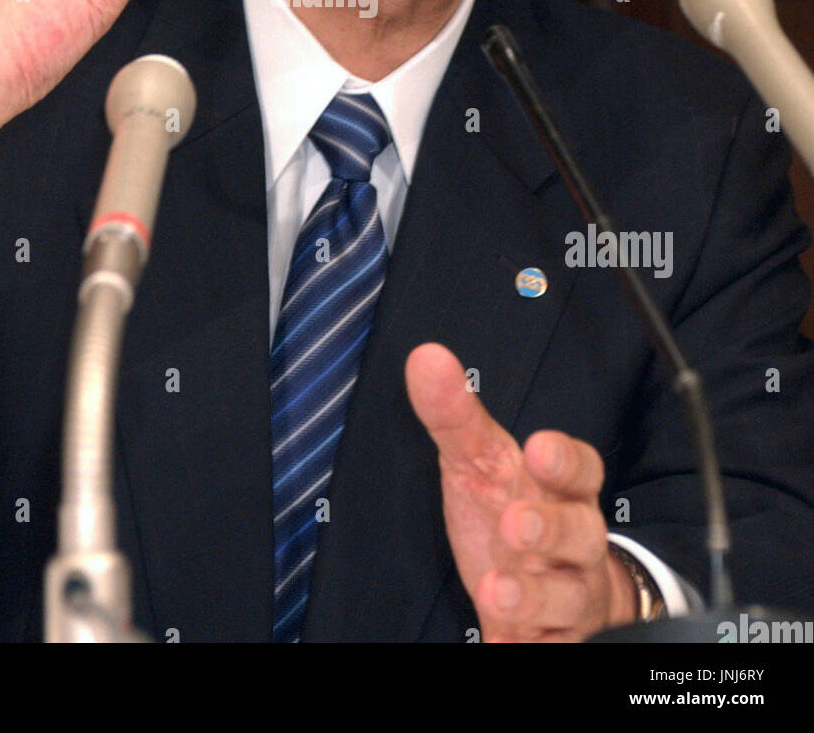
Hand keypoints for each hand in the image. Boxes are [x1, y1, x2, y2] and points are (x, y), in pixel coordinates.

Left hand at [405, 343, 637, 641]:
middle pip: (578, 532)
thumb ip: (455, 415)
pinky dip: (534, 646)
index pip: (580, 469)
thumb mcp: (481, 462)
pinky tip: (511, 643)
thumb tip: (425, 360)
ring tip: (498, 592)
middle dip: (550, 528)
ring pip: (568, 596)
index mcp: (559, 490)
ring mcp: (568, 594)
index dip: (565, 459)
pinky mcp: (558, 638)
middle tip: (515, 523)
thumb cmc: (517, 510)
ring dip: (535, 596)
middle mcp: (573, 542)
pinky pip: (557, 646)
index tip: (540, 448)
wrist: (558, 589)